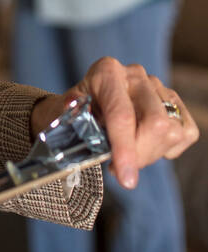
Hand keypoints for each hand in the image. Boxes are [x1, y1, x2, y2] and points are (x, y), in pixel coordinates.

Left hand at [30, 58, 198, 191]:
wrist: (84, 104)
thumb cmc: (73, 113)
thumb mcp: (65, 117)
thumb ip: (75, 124)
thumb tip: (85, 128)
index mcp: (106, 72)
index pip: (122, 114)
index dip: (125, 149)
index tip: (126, 179)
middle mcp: (135, 75)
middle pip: (156, 124)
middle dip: (140, 156)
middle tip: (120, 169)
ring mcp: (158, 86)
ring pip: (171, 132)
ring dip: (150, 154)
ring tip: (128, 152)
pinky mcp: (175, 101)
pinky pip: (185, 133)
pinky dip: (168, 149)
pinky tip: (146, 143)